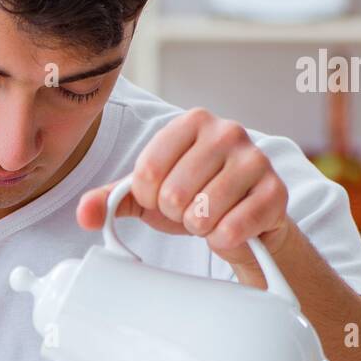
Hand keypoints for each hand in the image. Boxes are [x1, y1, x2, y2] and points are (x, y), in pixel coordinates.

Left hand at [76, 107, 292, 271]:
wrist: (245, 220)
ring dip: (199, 227)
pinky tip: (231, 227)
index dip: (148, 198)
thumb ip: (111, 199)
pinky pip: (231, 230)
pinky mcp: (276, 193)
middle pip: (173, 194)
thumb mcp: (147, 194)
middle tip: (189, 209)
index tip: (161, 197)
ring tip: (209, 216)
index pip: (146, 172)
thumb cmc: (192, 197)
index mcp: (192, 121)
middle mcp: (228, 131)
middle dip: (175, 214)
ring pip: (202, 213)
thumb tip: (84, 213)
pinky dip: (223, 239)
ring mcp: (256, 160)